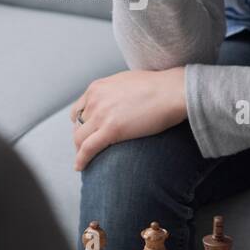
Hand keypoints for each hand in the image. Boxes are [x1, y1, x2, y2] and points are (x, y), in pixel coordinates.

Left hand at [70, 68, 186, 171]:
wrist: (172, 91)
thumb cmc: (158, 87)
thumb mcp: (127, 81)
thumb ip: (115, 92)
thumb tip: (117, 102)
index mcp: (97, 88)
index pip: (78, 109)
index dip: (80, 124)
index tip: (86, 133)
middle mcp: (95, 99)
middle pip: (77, 125)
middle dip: (80, 138)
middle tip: (86, 150)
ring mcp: (101, 114)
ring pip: (79, 138)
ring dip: (80, 150)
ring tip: (84, 161)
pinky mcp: (111, 130)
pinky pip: (87, 148)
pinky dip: (81, 160)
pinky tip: (80, 167)